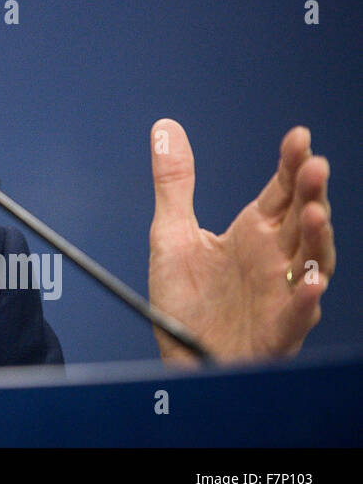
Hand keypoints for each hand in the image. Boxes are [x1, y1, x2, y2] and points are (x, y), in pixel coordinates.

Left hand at [147, 119, 333, 363]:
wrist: (179, 356)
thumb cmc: (185, 300)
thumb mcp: (171, 233)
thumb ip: (174, 183)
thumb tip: (165, 128)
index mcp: (254, 233)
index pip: (281, 191)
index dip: (292, 165)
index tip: (298, 137)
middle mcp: (273, 260)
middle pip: (302, 220)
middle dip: (311, 194)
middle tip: (314, 165)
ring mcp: (279, 294)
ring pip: (310, 263)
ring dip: (316, 239)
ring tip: (316, 213)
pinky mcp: (275, 330)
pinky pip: (297, 316)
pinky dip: (306, 300)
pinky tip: (310, 283)